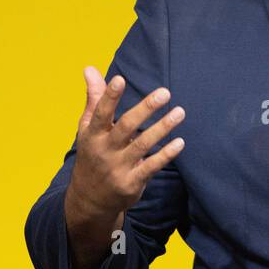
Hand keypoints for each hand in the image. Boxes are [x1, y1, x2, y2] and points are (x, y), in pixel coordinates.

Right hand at [66, 67, 185, 225]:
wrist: (89, 200)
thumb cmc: (93, 155)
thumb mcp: (88, 129)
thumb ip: (94, 99)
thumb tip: (90, 68)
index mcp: (92, 135)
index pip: (100, 113)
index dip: (109, 97)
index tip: (119, 79)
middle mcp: (104, 151)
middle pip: (126, 127)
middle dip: (145, 109)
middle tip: (165, 92)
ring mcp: (118, 168)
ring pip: (143, 145)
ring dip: (162, 128)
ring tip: (180, 112)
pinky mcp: (131, 183)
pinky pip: (151, 167)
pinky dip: (166, 154)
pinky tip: (180, 142)